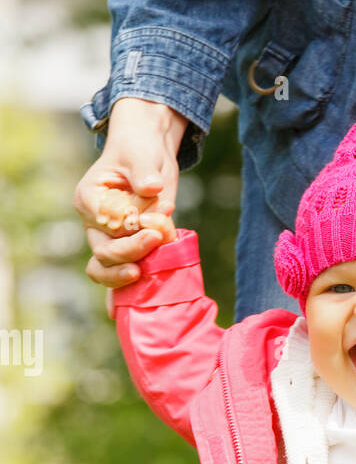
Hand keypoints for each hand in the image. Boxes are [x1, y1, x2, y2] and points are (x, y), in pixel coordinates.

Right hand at [74, 98, 187, 287]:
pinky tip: (119, 313)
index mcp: (90, 198)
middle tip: (156, 238)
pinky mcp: (127, 249)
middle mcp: (94, 222)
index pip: (99, 220)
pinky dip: (119, 294)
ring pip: (106, 268)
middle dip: (129, 250)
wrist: (149, 157)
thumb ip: (144, 172)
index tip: (146, 223)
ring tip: (143, 272)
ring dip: (123, 275)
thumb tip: (151, 188)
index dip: (122, 226)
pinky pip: (118, 276)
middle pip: (104, 250)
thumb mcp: (142, 155)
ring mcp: (109, 239)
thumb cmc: (139, 151)